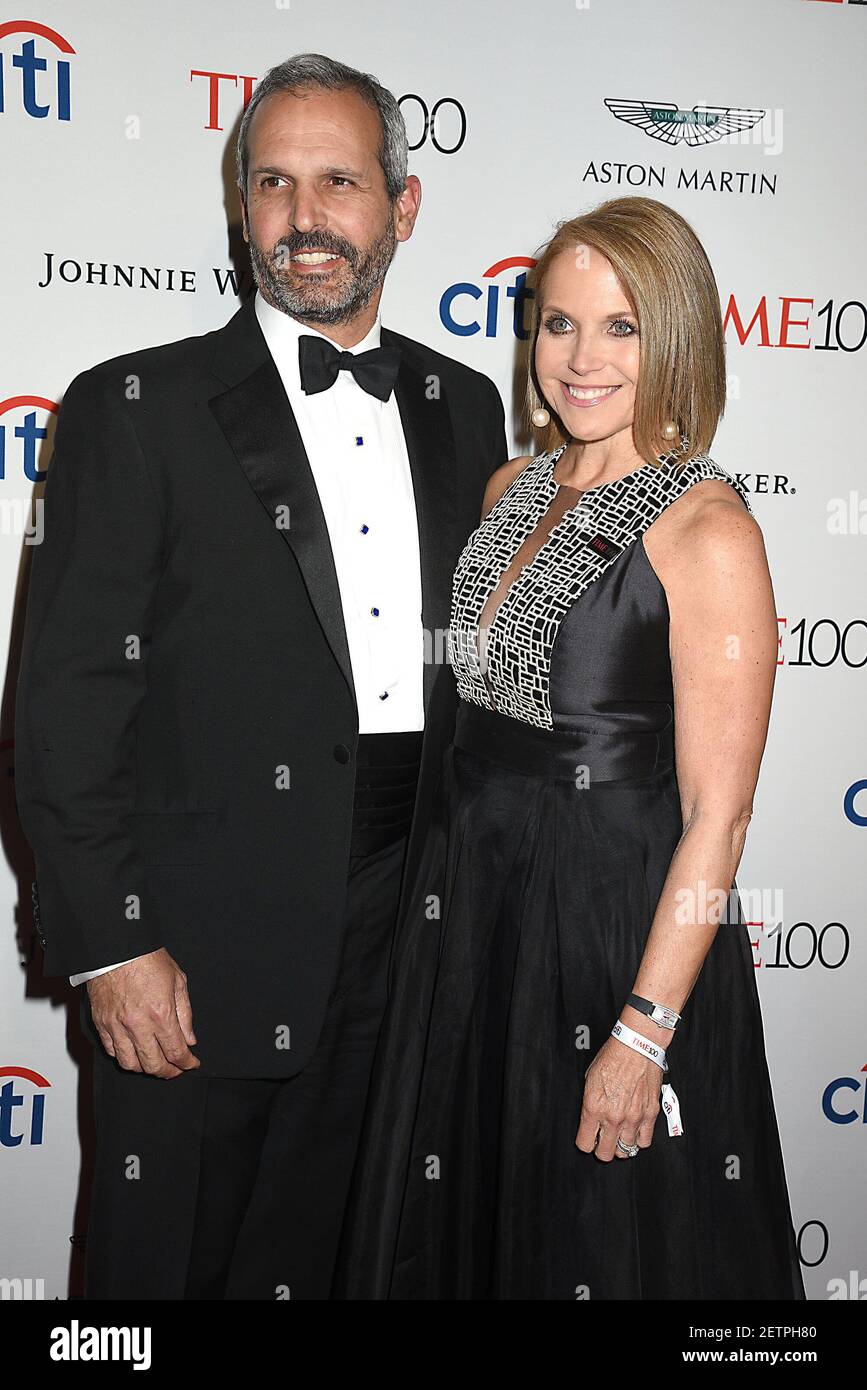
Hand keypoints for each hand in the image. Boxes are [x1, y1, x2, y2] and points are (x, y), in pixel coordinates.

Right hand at [87, 947, 199, 1077]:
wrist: (117, 947)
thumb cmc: (146, 958)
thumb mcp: (178, 981)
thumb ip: (185, 1014)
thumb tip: (189, 1038)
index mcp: (161, 1014)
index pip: (176, 1052)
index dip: (187, 1063)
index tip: (191, 1063)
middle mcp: (138, 1025)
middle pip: (153, 1065)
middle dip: (168, 1072)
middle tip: (175, 1068)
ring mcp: (117, 1026)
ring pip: (130, 1064)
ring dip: (144, 1067)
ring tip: (153, 1062)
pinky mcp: (101, 1023)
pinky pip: (111, 1051)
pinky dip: (123, 1056)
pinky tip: (133, 1051)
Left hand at [575, 1035, 662, 1160]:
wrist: (637, 1046)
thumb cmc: (612, 1057)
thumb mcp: (590, 1079)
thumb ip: (589, 1104)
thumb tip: (591, 1120)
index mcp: (593, 1107)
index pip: (585, 1143)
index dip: (585, 1143)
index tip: (589, 1139)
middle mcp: (613, 1117)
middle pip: (605, 1153)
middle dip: (602, 1149)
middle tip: (603, 1141)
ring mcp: (633, 1118)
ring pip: (626, 1150)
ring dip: (621, 1144)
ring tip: (619, 1135)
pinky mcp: (650, 1115)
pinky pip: (644, 1141)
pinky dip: (638, 1140)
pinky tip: (634, 1131)